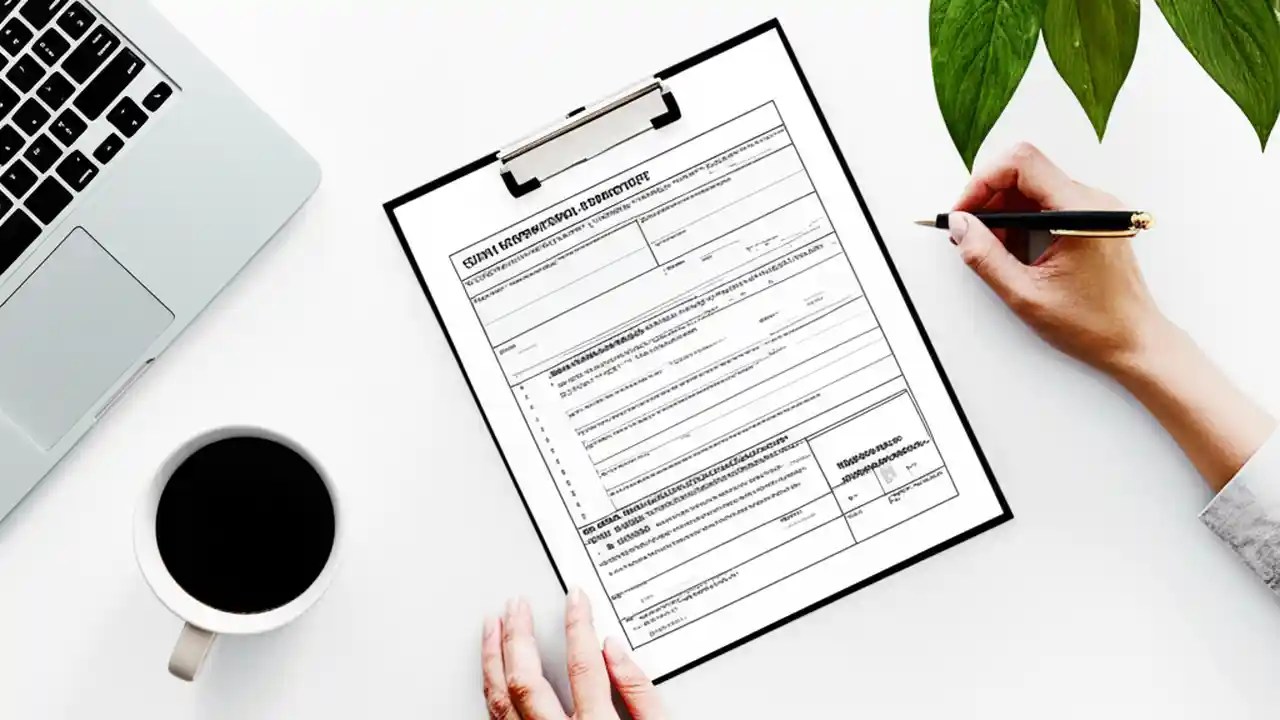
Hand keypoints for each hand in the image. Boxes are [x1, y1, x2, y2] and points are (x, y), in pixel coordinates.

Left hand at [481, 590, 664, 719]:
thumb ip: (640, 693)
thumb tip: (615, 651)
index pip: (582, 665)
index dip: (577, 625)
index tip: (575, 599)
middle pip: (526, 680)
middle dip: (518, 635)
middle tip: (516, 605)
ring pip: (499, 701)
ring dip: (492, 658)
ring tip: (492, 627)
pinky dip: (490, 692)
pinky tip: (492, 674)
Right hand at [949, 142, 1167, 373]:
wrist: (1135, 342)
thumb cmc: (1093, 325)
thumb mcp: (1026, 295)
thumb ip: (986, 257)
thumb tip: (960, 226)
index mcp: (1080, 212)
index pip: (1022, 163)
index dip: (983, 181)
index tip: (964, 211)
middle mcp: (1093, 201)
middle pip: (1026, 173)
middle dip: (989, 199)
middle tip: (971, 234)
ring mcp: (1096, 209)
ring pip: (1035, 188)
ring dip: (1005, 212)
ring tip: (994, 249)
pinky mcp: (1094, 221)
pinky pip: (1049, 204)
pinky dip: (1024, 221)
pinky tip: (1015, 251)